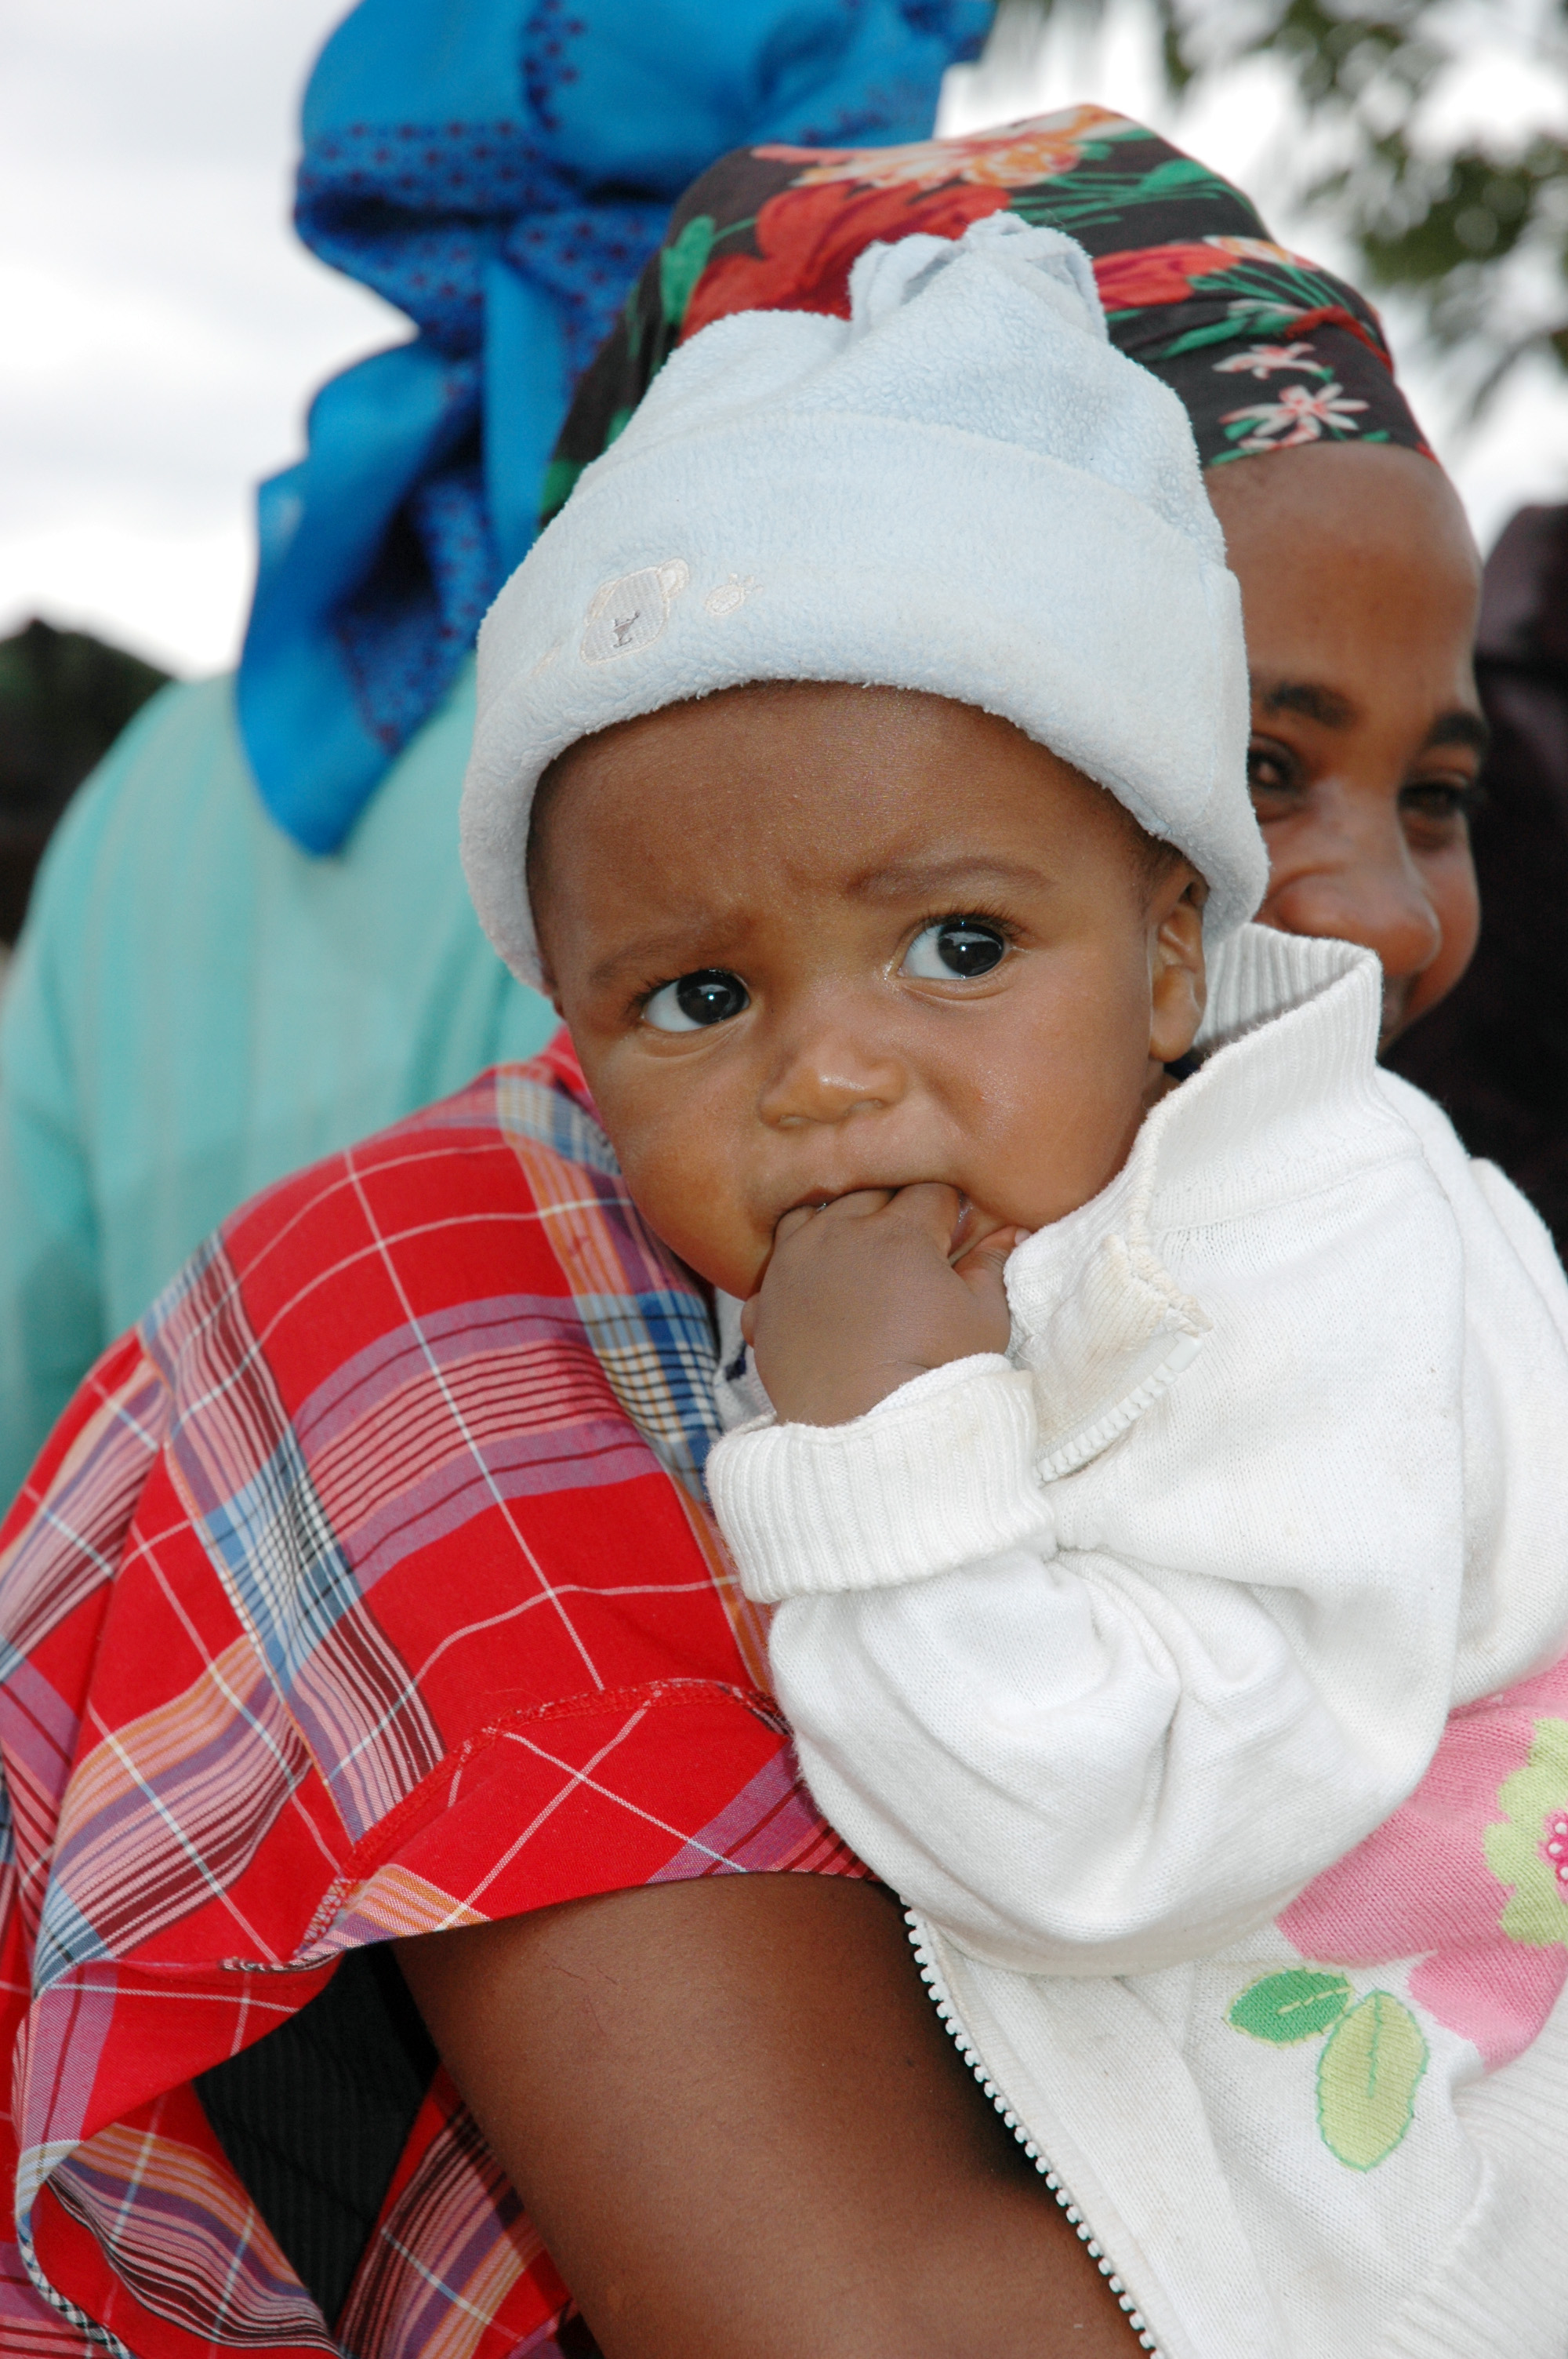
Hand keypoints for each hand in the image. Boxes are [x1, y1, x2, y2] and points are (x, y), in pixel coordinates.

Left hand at [742, 1184, 1025, 1425]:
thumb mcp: (984, 1320)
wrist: (868, 1431)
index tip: (952, 1239)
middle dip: (893, 1213)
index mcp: (900, 1233)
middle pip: (869, 1195)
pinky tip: (814, 1298)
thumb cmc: (936, 1374)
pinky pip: (775, 1270)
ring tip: (856, 1263)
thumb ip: (992, 1266)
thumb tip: (1010, 1233)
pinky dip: (793, 1277)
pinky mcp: (766, 1304)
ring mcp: (795, 1266)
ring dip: (835, 1229)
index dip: (947, 1214)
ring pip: (812, 1217)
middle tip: (910, 1255)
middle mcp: (840, 1236)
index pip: (930, 1192)